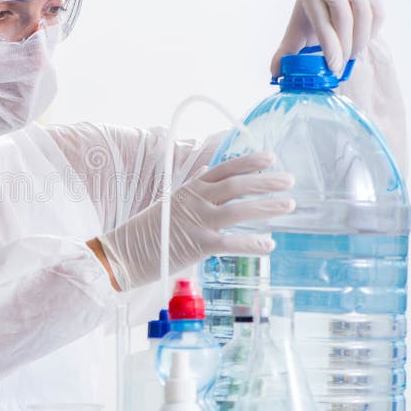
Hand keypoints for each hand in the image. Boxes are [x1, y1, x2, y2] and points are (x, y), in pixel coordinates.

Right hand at [95, 152, 294, 290]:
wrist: (122, 253)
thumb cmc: (146, 231)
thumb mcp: (169, 204)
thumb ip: (191, 189)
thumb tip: (206, 172)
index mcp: (188, 189)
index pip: (223, 169)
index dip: (247, 162)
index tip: (270, 157)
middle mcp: (194, 201)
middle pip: (235, 186)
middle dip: (264, 180)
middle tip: (289, 179)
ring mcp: (195, 222)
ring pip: (237, 210)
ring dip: (265, 205)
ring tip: (289, 204)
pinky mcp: (195, 246)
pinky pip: (229, 243)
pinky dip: (250, 244)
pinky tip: (269, 245)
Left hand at [271, 0, 384, 77]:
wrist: (329, 0)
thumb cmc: (311, 19)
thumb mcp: (296, 32)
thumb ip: (285, 52)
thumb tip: (276, 73)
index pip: (322, 22)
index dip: (330, 48)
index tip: (333, 68)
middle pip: (343, 18)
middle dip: (344, 47)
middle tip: (341, 66)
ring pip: (363, 15)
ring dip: (360, 41)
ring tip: (351, 55)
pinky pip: (378, 13)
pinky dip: (372, 32)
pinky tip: (361, 41)